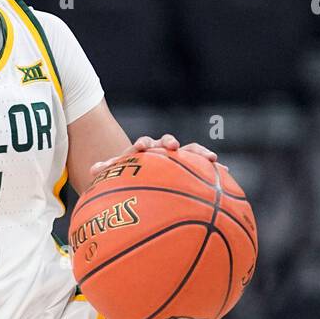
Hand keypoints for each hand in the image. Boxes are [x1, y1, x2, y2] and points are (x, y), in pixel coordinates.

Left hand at [88, 133, 225, 179]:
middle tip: (174, 147)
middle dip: (171, 143)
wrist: (144, 174)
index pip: (144, 144)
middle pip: (167, 142)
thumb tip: (92, 169)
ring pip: (190, 151)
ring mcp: (178, 157)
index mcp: (143, 151)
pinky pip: (204, 167)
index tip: (141, 147)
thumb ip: (107, 170)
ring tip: (213, 159)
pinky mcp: (191, 165)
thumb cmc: (130, 176)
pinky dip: (215, 169)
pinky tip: (227, 174)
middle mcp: (161, 150)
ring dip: (199, 153)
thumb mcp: (117, 174)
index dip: (143, 144)